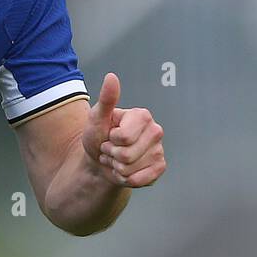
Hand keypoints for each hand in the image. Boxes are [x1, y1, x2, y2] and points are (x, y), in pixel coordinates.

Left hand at [81, 72, 165, 187]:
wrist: (100, 160)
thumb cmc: (98, 135)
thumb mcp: (96, 118)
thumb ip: (106, 99)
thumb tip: (111, 76)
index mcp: (142, 115)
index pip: (122, 138)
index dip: (109, 141)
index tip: (109, 135)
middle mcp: (156, 131)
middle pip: (126, 155)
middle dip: (111, 155)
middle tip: (111, 149)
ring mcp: (159, 150)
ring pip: (131, 170)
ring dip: (116, 168)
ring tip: (116, 159)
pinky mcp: (160, 167)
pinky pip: (141, 180)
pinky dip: (126, 179)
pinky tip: (125, 171)